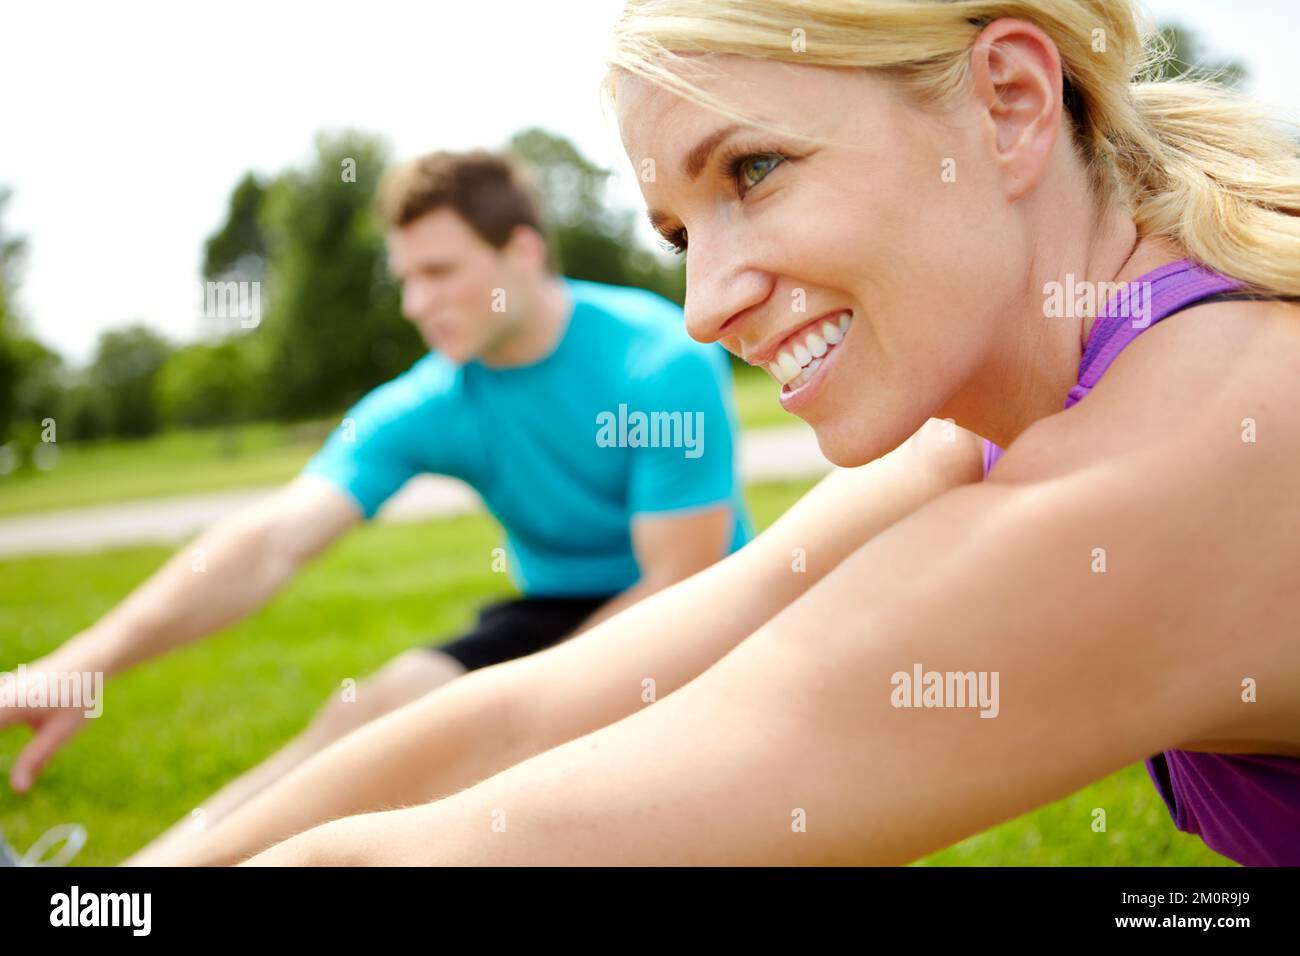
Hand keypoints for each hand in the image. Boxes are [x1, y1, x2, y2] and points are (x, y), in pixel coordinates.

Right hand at [0, 660, 100, 792]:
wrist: (87, 662)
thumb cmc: (77, 697)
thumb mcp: (61, 730)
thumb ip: (37, 758)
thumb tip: (18, 789)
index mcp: (7, 706)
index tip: (3, 779)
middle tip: (26, 750)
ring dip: (0, 730)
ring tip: (32, 728)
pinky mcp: (1, 691)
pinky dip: (1, 724)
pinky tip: (9, 729)